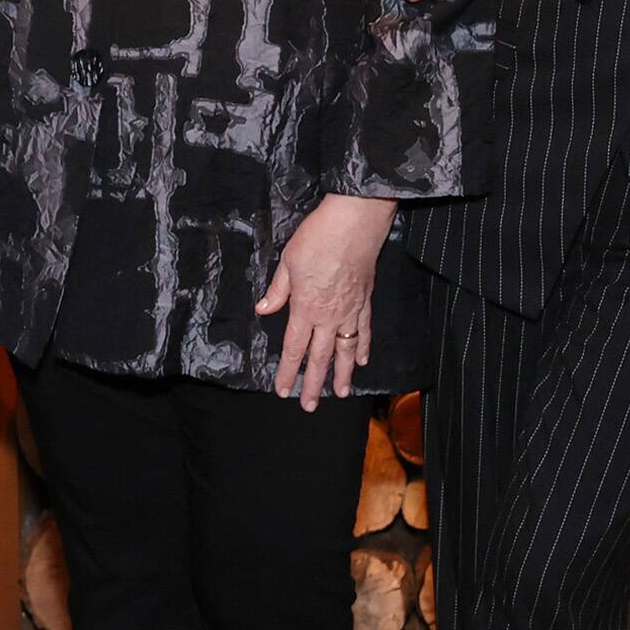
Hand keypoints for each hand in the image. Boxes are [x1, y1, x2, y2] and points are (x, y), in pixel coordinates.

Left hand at [257, 193, 399, 407]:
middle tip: (309, 405)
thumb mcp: (288, 262)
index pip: (294, 348)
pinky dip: (363, 348)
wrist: (354, 223)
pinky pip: (364, 331)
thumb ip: (277, 291)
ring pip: (345, 351)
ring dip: (342, 374)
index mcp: (305, 308)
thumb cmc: (318, 238)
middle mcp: (329, 316)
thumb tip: (264, 309)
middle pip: (320, 357)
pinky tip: (362, 361)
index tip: (283, 390)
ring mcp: (350, 311)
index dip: (288, 372)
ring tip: (340, 393)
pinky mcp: (365, 301)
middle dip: (314, 384)